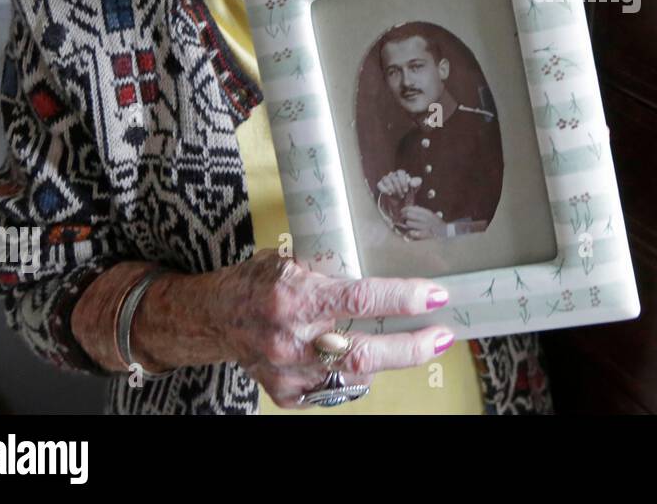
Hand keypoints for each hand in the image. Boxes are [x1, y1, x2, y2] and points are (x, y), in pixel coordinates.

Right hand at [205, 249, 452, 408]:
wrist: (214, 317)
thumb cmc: (259, 281)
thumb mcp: (291, 261)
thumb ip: (331, 269)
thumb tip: (388, 272)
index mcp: (294, 296)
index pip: (359, 301)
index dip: (402, 300)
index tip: (435, 296)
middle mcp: (290, 339)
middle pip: (363, 353)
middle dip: (411, 348)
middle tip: (442, 337)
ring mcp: (287, 373)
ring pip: (354, 375)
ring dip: (385, 360)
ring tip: (400, 342)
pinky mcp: (286, 395)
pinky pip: (336, 389)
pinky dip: (353, 373)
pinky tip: (353, 356)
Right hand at [376, 169, 419, 197]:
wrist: (400, 204)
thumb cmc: (408, 194)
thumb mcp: (415, 189)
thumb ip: (417, 183)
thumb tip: (411, 182)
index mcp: (401, 174)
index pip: (400, 172)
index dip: (403, 181)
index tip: (406, 190)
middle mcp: (393, 175)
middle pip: (393, 177)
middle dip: (398, 187)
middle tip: (402, 195)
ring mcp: (386, 180)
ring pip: (386, 179)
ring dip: (391, 187)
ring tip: (395, 194)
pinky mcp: (380, 185)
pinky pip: (379, 184)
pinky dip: (384, 189)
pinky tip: (389, 194)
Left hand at [401, 206, 446, 239]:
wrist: (447, 232)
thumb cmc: (437, 224)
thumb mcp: (431, 215)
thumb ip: (423, 212)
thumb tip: (413, 208)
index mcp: (427, 213)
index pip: (414, 208)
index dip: (406, 209)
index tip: (402, 210)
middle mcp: (426, 218)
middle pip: (410, 215)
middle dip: (404, 216)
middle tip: (402, 217)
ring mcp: (426, 226)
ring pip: (410, 223)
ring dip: (407, 224)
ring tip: (408, 225)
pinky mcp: (426, 234)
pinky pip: (415, 233)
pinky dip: (412, 232)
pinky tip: (411, 232)